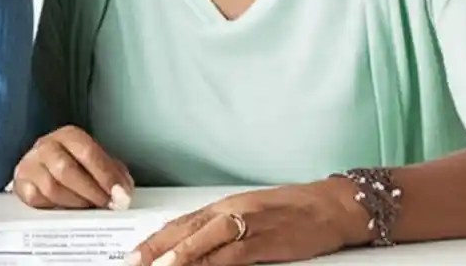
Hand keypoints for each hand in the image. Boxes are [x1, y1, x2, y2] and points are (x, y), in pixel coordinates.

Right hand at [11, 125, 134, 209]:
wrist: (44, 169)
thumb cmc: (76, 166)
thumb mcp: (98, 164)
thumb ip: (114, 175)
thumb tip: (123, 193)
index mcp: (69, 136)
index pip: (88, 152)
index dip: (106, 175)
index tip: (120, 194)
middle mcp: (46, 145)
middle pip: (66, 170)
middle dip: (91, 191)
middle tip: (106, 204)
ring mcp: (30, 164)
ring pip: (51, 187)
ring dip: (75, 202)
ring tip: (88, 207)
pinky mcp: (20, 183)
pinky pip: (36, 199)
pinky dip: (54, 207)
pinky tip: (65, 208)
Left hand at [126, 179, 369, 264]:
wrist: (332, 206)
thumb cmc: (295, 211)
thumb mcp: (252, 216)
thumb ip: (224, 230)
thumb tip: (195, 246)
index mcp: (225, 205)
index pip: (181, 223)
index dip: (156, 239)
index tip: (136, 252)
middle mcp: (230, 211)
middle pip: (185, 231)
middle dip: (156, 249)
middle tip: (133, 262)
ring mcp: (247, 225)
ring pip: (203, 242)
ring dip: (178, 256)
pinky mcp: (265, 240)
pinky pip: (232, 254)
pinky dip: (211, 263)